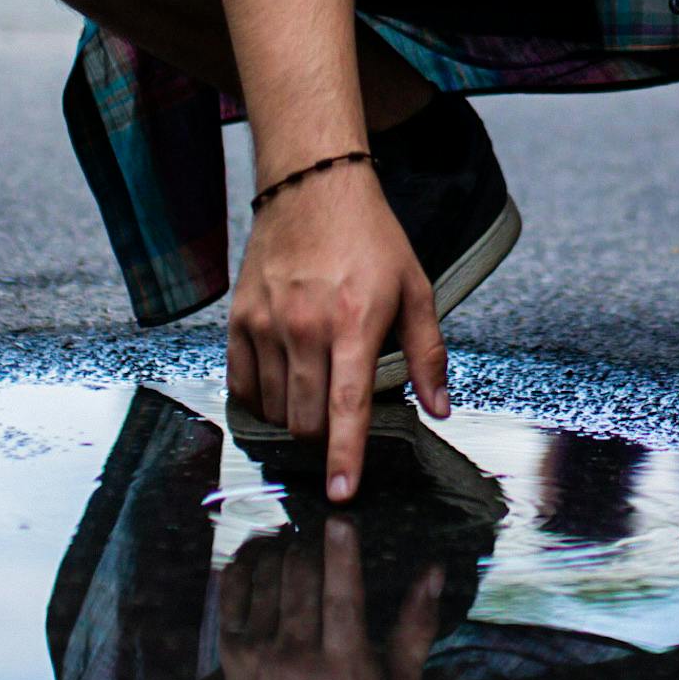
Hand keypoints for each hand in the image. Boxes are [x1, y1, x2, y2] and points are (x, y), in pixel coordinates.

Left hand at [220, 517, 440, 679]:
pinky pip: (233, 587)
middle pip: (301, 575)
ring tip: (300, 540)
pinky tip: (267, 551)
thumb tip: (434, 569)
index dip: (341, 557)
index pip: (341, 600)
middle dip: (313, 540)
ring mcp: (258, 654)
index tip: (341, 518)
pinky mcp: (230, 651)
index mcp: (344, 667)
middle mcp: (296, 657)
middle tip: (324, 528)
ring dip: (285, 546)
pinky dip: (249, 559)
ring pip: (268, 574)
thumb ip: (417, 626)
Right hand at [228, 160, 448, 501]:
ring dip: (293, 420)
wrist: (313, 186)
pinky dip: (260, 400)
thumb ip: (428, 353)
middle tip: (338, 424)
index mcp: (354, 324)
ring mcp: (266, 324)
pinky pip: (241, 385)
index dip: (345, 456)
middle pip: (304, 420)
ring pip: (273, 408)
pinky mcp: (239, 319)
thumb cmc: (370, 237)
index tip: (341, 493)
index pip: (346, 407)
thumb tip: (439, 408)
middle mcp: (305, 328)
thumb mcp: (415, 288)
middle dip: (322, 440)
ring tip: (314, 396)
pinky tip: (280, 390)